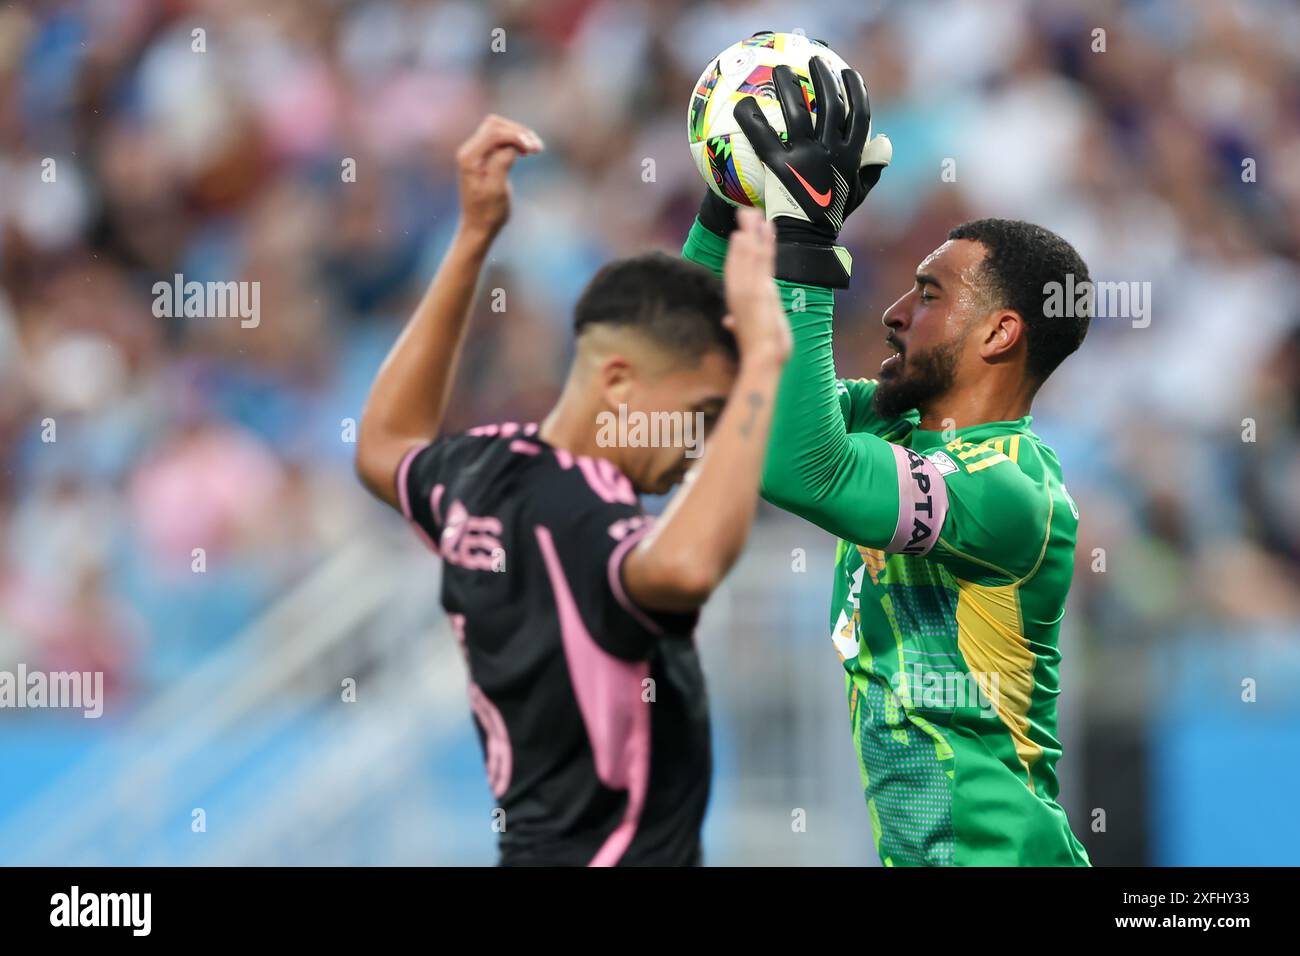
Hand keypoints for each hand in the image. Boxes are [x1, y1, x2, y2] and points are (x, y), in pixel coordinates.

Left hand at [455, 114, 543, 242]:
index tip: (534, 150)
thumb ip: (501, 165)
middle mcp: (469, 151)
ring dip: (518, 135)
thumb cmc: (488, 212)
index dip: (516, 136)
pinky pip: (499, 138)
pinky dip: (515, 141)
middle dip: (518, 132)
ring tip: (536, 148)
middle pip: (495, 124)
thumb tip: (512, 147)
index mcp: (469, 158)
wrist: (479, 226)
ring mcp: (475, 152)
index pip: (494, 132)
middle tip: (537, 148)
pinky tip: (527, 152)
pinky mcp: (483, 156)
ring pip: (498, 129)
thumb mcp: (496, 191)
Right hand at [723, 209, 790, 363]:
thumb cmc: (761, 354)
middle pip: (746, 256)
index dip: (747, 248)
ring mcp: (748, 292)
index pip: (747, 268)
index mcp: (745, 300)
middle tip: (748, 210)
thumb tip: (728, 321)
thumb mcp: (749, 332)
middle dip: (748, 232)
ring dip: (748, 234)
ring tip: (749, 213)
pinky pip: (748, 267)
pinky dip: (743, 251)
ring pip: (747, 257)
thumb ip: (737, 324)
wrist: (762, 361)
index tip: (748, 232)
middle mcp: (744, 292)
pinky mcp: (751, 294)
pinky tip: (741, 235)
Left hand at [733, 57, 890, 286]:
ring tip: (780, 70)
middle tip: (813, 60)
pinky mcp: (780, 167)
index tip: (849, 73)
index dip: (856, 91)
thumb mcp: (858, 194)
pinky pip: (764, 136)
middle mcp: (830, 152)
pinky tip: (741, 104)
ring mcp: (806, 158)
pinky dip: (752, 119)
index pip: (860, 115)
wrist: (807, 242)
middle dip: (824, 77)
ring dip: (790, 86)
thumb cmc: (830, 218)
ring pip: (799, 112)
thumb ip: (872, 168)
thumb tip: (885, 142)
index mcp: (850, 157)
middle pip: (831, 105)